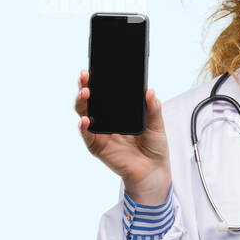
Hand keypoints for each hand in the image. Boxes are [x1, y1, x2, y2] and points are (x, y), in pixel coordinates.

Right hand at [75, 69, 171, 204]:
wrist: (153, 170)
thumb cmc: (154, 146)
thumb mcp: (157, 125)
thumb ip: (153, 109)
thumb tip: (150, 91)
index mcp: (119, 112)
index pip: (105, 93)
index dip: (98, 81)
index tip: (94, 69)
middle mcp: (106, 120)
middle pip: (90, 100)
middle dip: (85, 87)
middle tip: (85, 77)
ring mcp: (100, 132)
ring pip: (84, 114)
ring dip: (82, 103)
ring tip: (85, 93)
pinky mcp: (98, 146)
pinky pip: (88, 135)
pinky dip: (84, 127)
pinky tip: (84, 120)